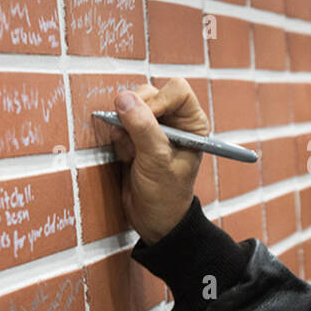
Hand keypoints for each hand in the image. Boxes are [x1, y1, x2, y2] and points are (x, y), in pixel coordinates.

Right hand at [109, 78, 209, 245]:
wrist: (152, 220)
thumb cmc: (166, 194)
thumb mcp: (157, 162)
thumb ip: (143, 129)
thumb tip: (124, 99)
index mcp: (192, 123)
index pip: (176, 90)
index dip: (158, 101)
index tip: (145, 121)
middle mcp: (175, 120)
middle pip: (149, 92)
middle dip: (136, 115)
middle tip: (135, 141)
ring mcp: (153, 127)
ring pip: (130, 106)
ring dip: (125, 128)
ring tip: (133, 153)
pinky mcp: (134, 135)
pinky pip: (119, 122)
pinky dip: (118, 137)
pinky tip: (128, 157)